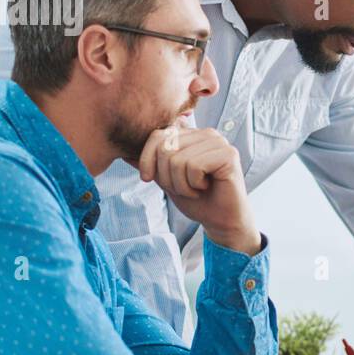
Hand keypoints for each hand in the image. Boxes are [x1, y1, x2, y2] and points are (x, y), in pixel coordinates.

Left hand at [135, 125, 261, 255]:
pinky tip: (205, 187)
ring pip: (178, 159)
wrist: (221, 221)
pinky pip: (194, 166)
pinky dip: (193, 184)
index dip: (146, 159)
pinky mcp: (228, 154)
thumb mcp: (166, 180)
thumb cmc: (197, 200)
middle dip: (166, 176)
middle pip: (166, 147)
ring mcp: (219, 142)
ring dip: (181, 184)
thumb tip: (124, 154)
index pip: (158, 135)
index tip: (148, 179)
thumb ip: (150, 165)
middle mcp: (206, 133)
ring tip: (195, 189)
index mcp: (192, 135)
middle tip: (183, 188)